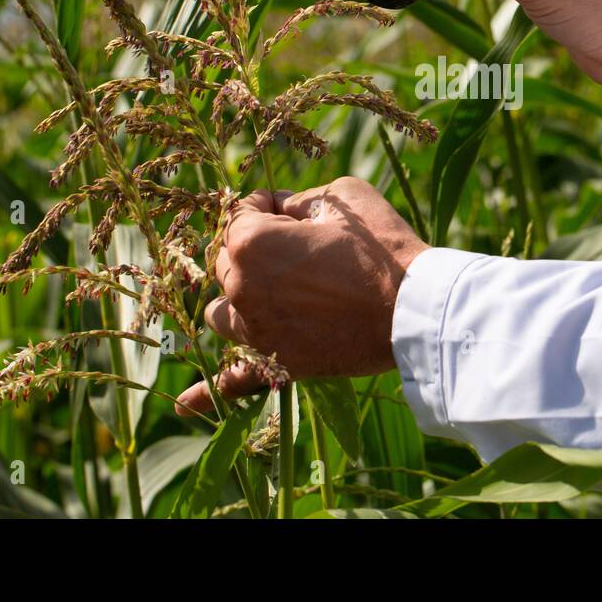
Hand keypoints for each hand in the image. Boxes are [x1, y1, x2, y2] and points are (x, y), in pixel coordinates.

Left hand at [175, 178, 428, 415]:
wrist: (415, 310)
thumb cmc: (381, 247)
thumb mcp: (342, 198)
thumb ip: (300, 199)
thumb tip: (284, 212)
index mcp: (250, 243)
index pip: (239, 213)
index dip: (269, 206)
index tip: (300, 212)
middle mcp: (241, 289)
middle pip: (228, 262)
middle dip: (259, 248)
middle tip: (307, 248)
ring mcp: (256, 331)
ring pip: (221, 313)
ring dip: (238, 299)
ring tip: (273, 294)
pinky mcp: (278, 364)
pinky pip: (234, 382)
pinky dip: (210, 393)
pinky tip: (187, 403)